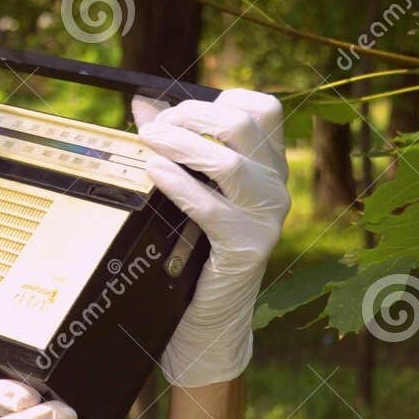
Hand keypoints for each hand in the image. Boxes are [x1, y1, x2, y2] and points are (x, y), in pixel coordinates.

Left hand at [131, 90, 289, 385]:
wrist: (206, 319)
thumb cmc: (193, 249)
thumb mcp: (190, 189)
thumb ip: (174, 145)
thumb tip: (142, 103)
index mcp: (268, 167)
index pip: (263, 109)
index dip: (218, 100)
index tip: (177, 111)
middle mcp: (275, 187)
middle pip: (245, 124)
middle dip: (192, 117)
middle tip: (152, 127)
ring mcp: (266, 218)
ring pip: (231, 162)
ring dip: (182, 144)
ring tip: (147, 142)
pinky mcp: (247, 248)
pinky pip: (211, 207)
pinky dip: (178, 183)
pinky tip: (154, 172)